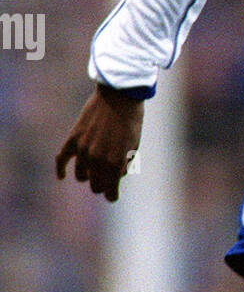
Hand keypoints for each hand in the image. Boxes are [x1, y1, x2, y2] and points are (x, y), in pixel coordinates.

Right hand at [56, 86, 143, 201]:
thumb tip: (114, 178)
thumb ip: (123, 166)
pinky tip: (62, 176)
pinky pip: (61, 159)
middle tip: (107, 178)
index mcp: (115, 163)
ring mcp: (83, 149)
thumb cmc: (131, 122)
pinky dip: (60, 169)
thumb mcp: (134, 147)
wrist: (120, 96)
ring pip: (81, 175)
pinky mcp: (73, 138)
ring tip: (94, 170)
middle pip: (95, 186)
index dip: (112, 195)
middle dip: (102, 185)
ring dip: (88, 175)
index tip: (113, 195)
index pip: (110, 192)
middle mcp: (97, 159)